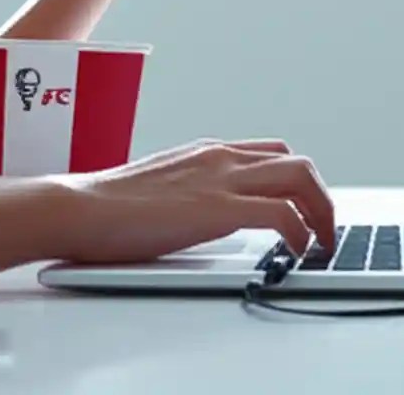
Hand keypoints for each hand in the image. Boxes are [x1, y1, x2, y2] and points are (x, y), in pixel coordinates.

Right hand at [55, 137, 334, 263]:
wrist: (80, 207)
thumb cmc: (108, 205)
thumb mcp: (163, 186)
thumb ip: (192, 190)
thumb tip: (205, 213)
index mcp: (208, 152)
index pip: (273, 153)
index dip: (296, 181)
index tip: (303, 209)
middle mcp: (221, 157)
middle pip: (297, 162)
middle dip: (320, 197)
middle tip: (322, 229)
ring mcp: (221, 179)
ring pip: (300, 177)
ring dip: (321, 212)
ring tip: (320, 243)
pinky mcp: (217, 208)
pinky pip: (282, 214)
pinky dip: (301, 233)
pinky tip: (296, 252)